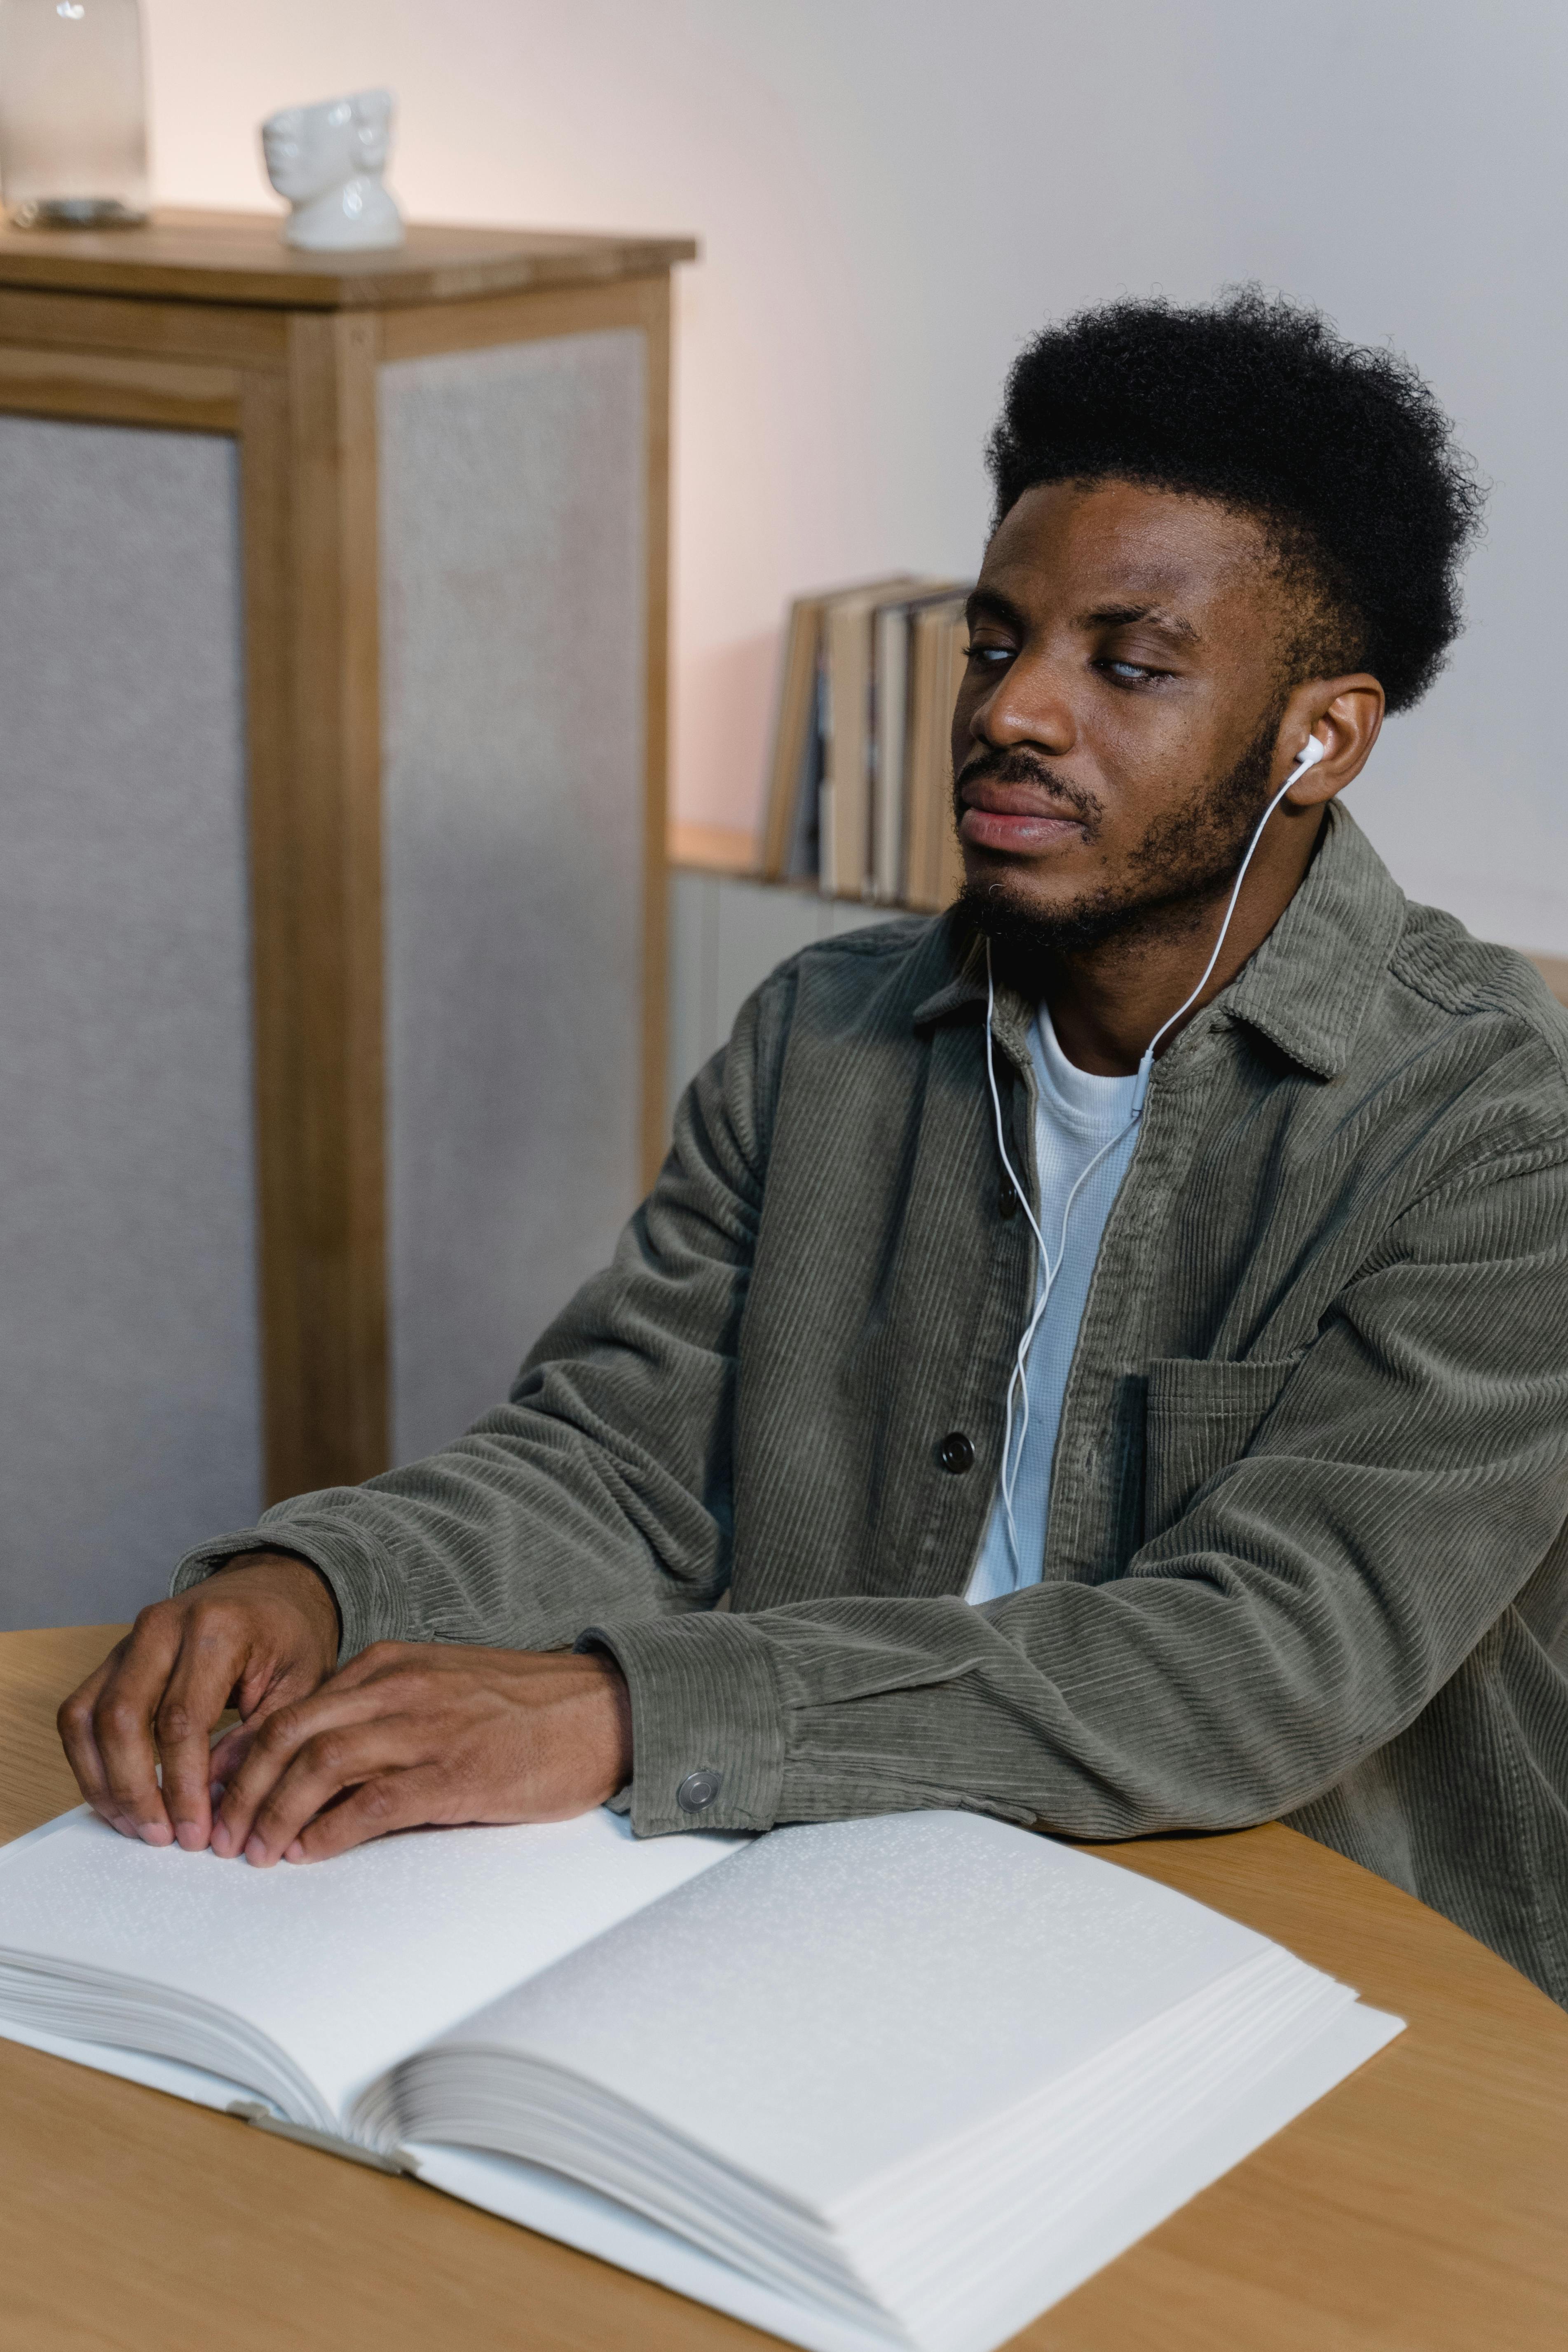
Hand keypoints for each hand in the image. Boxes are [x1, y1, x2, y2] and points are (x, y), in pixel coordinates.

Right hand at [57, 1554, 340, 1850]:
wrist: (273, 1589)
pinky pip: (80, 1713)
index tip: (196, 1833)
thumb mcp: (303, 1686)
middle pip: (123, 1718)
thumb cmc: (290, 1638)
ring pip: (87, 1717)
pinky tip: (116, 1797)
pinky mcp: (113, 1658)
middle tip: (161, 1837)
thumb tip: (218, 1800)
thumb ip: (261, 1739)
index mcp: (216, 1628)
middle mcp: (162, 1626)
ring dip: (103, 1781)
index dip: (182, 1785)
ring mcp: (129, 1639)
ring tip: (135, 1825)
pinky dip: (89, 1761)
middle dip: (136, 1789)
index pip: (181, 1720)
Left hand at [204, 1642, 632, 1866]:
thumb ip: (383, 1711)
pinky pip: (373, 1802)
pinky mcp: (456, 1774)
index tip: (216, 1790)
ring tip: (255, 1851)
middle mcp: (401, 1689)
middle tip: (221, 1832)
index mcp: (393, 1665)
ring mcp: (428, 1729)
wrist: (604, 1709)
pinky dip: (329, 1829)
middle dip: (243, 1786)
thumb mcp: (441, 1688)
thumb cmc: (524, 1708)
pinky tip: (308, 1853)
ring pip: (320, 1763)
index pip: (293, 1706)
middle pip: (291, 1732)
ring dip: (274, 1812)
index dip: (243, 1753)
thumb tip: (319, 1759)